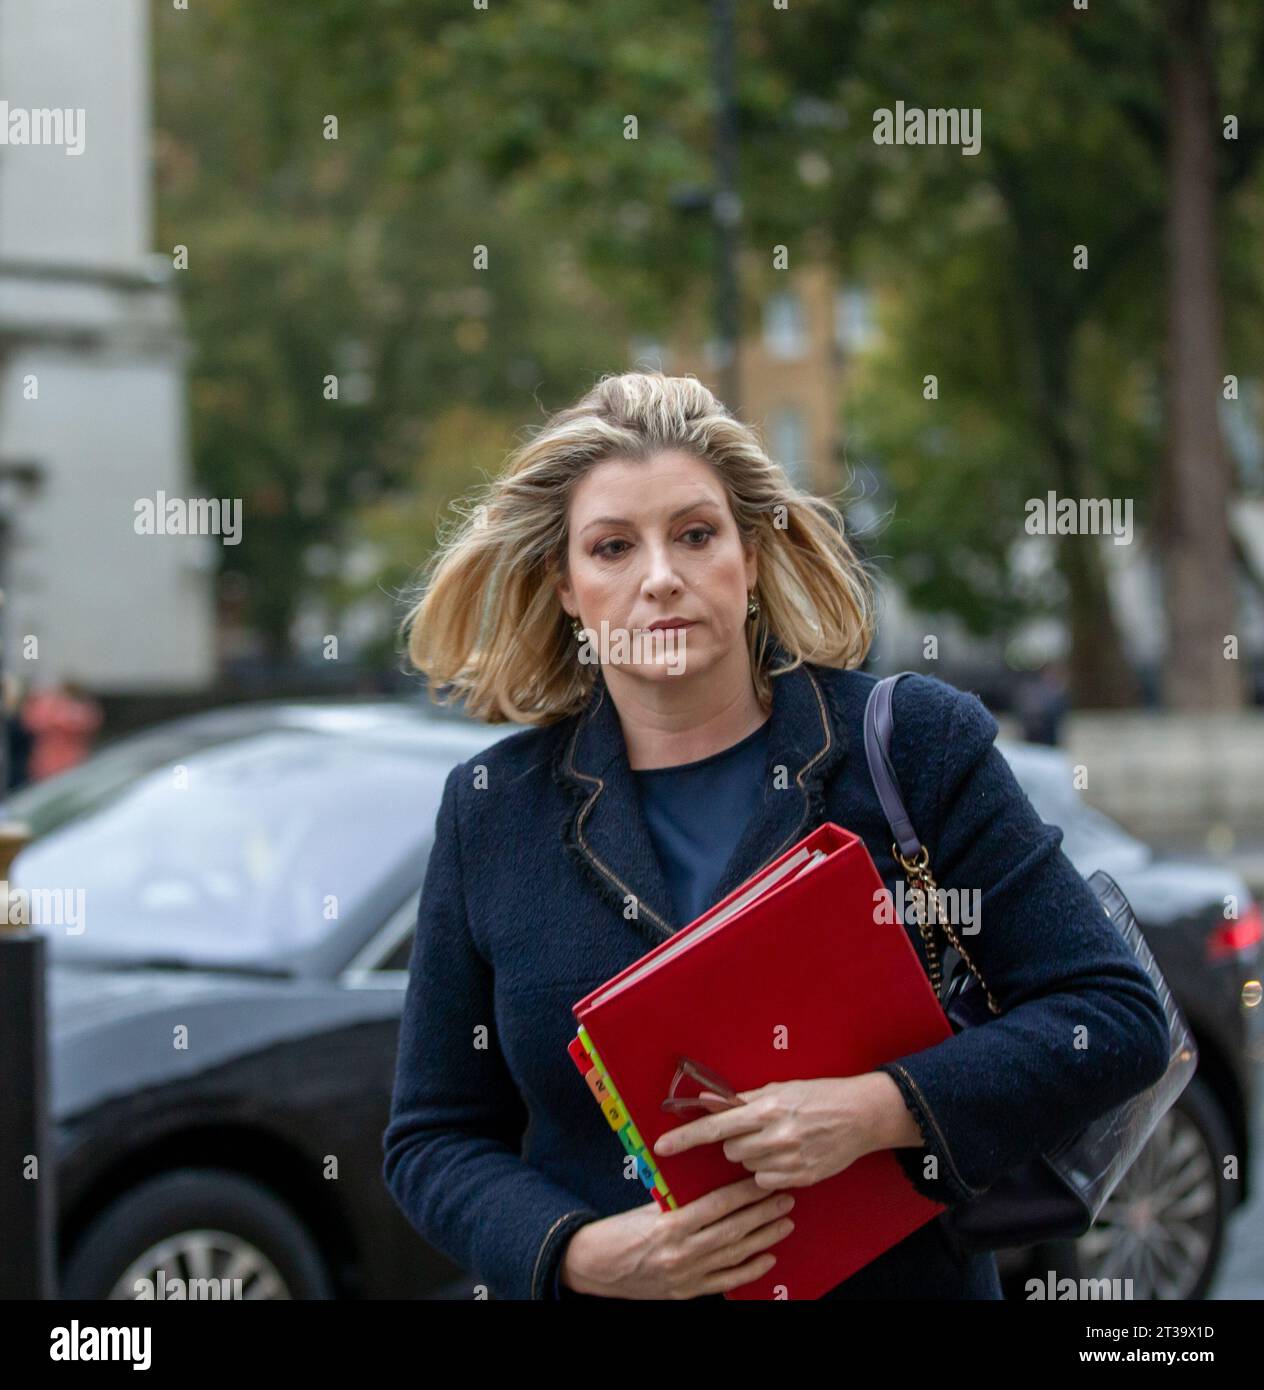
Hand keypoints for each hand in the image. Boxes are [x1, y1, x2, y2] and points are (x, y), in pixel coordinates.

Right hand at [559, 1177, 795, 1298]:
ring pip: (734, 1255)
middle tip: (786, 1198)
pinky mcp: (687, 1291)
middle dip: (763, 1213)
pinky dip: (749, 1270)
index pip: (718, 1205)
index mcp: (670, 1225)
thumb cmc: (620, 1230)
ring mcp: (687, 1275)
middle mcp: (682, 1253)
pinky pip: (725, 1281)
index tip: (764, 1181)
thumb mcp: (647, 1206)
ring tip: (784, 1223)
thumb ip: (678, 1196)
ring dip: (763, 1238)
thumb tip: (711, 1178)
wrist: (595, 1266)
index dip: (745, 1194)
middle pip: (733, 1230)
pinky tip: (767, 1258)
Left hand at [652, 1076, 876, 1189]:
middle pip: (730, 1150)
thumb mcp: (779, 1089)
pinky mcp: (800, 1178)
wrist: (860, 1115)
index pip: (715, 1127)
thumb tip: (706, 1101)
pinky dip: (770, 1170)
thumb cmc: (817, 1096)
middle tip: (758, 1130)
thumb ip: (741, 1100)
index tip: (662, 1147)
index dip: (685, 1139)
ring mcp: (788, 1160)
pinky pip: (766, 1180)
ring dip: (754, 1156)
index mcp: (766, 1109)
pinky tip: (789, 1154)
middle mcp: (775, 1136)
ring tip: (779, 1140)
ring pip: (747, 1166)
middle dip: (736, 1142)